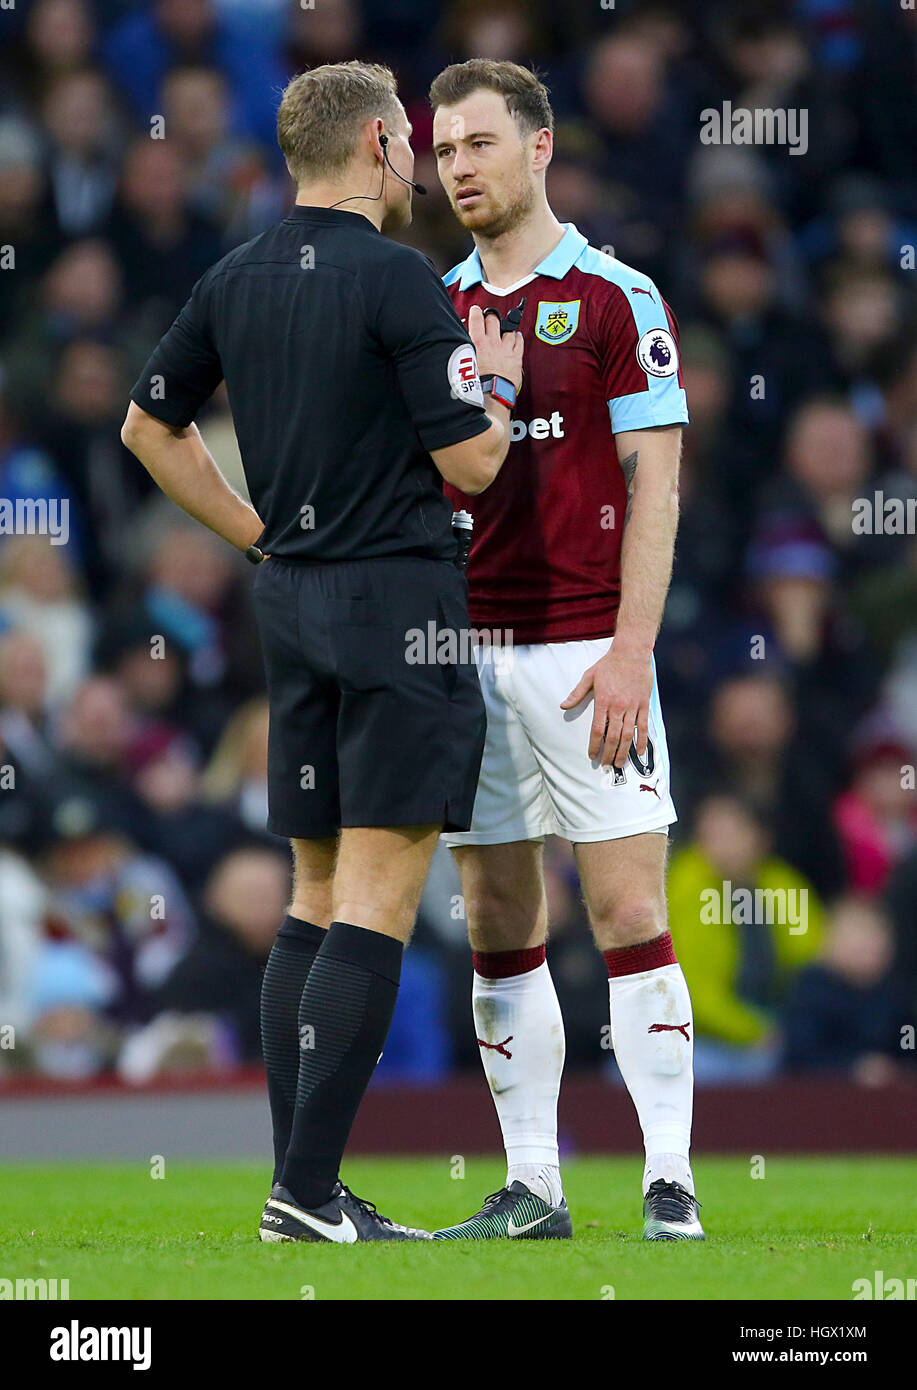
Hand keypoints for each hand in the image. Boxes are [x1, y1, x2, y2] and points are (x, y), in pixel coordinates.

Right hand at [467, 304, 523, 390]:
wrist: (492, 395)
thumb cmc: (478, 383)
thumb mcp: (465, 364)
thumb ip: (466, 352)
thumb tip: (462, 348)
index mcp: (478, 343)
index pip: (477, 319)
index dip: (476, 312)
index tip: (476, 311)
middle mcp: (493, 342)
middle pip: (494, 320)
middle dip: (491, 318)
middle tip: (490, 320)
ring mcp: (506, 348)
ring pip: (509, 330)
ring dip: (506, 330)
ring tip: (504, 331)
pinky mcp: (516, 357)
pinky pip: (519, 341)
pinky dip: (518, 337)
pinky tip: (517, 337)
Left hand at [560, 639, 652, 767]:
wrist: (632, 653)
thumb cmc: (609, 664)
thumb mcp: (589, 676)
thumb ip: (577, 693)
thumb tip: (563, 705)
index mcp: (603, 701)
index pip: (598, 729)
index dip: (595, 745)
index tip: (592, 755)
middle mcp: (619, 707)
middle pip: (613, 737)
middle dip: (609, 753)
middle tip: (605, 765)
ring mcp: (633, 706)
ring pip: (628, 735)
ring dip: (624, 752)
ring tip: (619, 764)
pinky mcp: (644, 704)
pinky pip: (644, 726)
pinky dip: (642, 740)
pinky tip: (640, 752)